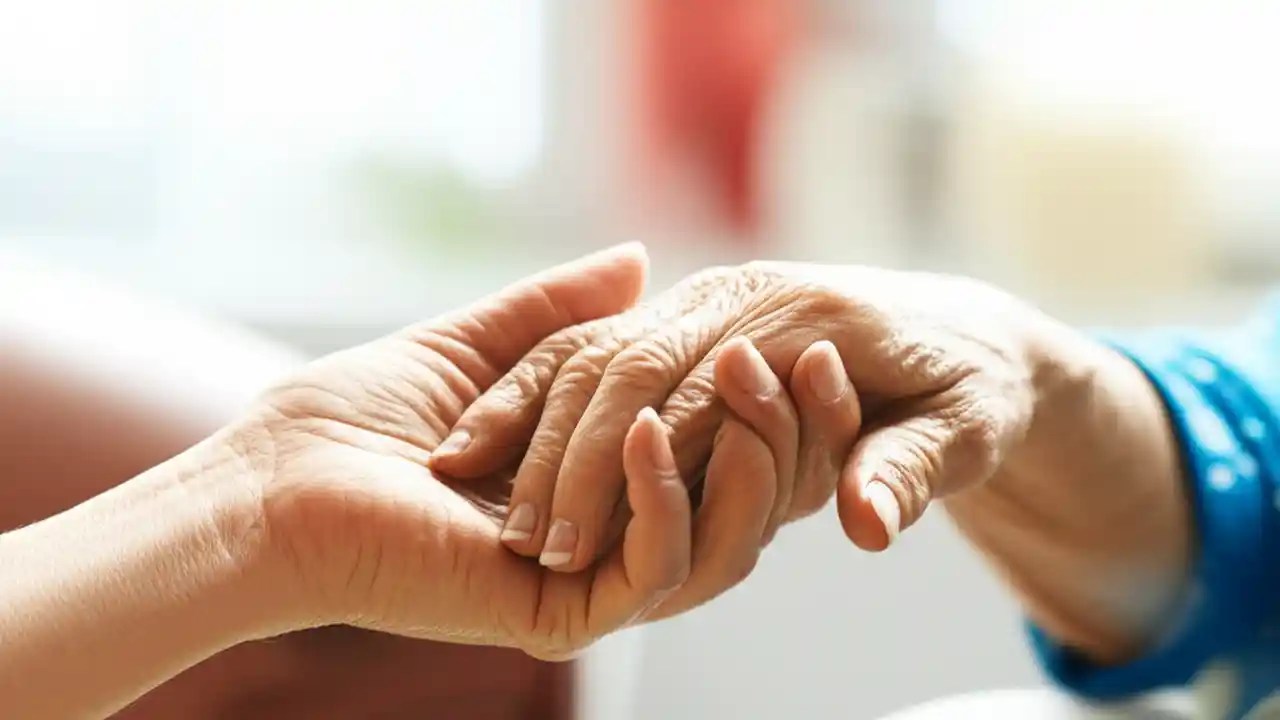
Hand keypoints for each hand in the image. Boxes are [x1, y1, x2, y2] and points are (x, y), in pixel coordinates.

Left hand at [222, 246, 854, 658]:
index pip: (709, 449)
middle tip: (794, 356)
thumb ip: (563, 312)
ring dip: (751, 465)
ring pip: (720, 545)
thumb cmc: (358, 416)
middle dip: (779, 431)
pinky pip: (655, 566)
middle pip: (737, 502)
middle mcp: (606, 537)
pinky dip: (669, 499)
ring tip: (745, 379)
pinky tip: (654, 431)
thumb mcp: (481, 344)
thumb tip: (641, 259)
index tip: (785, 333)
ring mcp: (591, 582)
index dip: (757, 398)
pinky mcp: (567, 614)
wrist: (278, 484)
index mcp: (596, 484)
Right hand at [430, 262, 1036, 570]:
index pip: (692, 390)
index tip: (584, 547)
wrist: (964, 331)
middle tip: (528, 543)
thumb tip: (866, 527)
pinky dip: (537, 389)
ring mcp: (711, 300)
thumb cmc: (970, 388)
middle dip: (572, 455)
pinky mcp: (690, 316)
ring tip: (498, 507)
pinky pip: (595, 343)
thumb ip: (911, 471)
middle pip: (629, 365)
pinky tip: (484, 441)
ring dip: (540, 426)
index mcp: (806, 317)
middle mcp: (744, 297)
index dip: (633, 468)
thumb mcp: (967, 431)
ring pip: (598, 350)